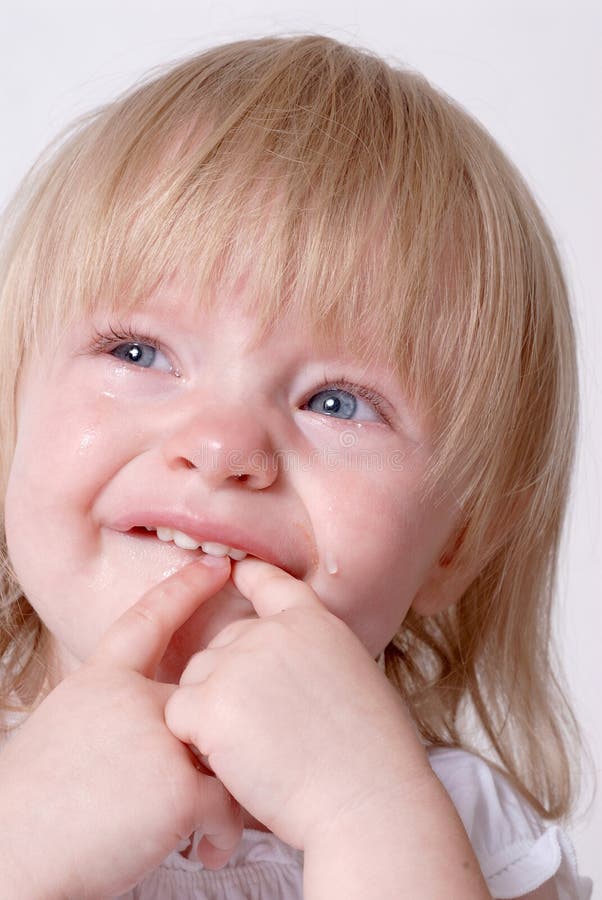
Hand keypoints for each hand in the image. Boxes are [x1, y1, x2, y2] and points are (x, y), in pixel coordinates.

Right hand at [0, 556, 242, 899]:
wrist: (9, 858)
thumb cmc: (32, 810)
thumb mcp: (65, 734)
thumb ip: (114, 716)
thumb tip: (153, 732)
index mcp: (97, 681)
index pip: (146, 621)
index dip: (184, 589)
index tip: (219, 565)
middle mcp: (131, 698)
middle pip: (202, 701)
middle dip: (215, 739)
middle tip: (221, 773)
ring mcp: (157, 737)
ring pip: (223, 752)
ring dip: (221, 793)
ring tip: (211, 831)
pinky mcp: (177, 788)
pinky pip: (227, 805)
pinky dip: (221, 835)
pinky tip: (205, 851)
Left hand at [164, 559, 430, 851]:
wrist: (368, 799)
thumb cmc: (373, 755)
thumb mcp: (355, 676)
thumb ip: (312, 656)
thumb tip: (287, 667)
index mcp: (313, 622)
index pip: (271, 583)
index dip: (249, 575)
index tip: (234, 571)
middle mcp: (271, 632)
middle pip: (222, 644)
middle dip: (229, 680)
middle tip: (267, 729)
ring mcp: (237, 664)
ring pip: (195, 678)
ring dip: (210, 710)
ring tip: (255, 749)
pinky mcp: (210, 704)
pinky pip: (179, 714)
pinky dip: (195, 740)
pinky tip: (231, 760)